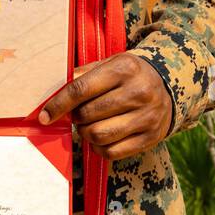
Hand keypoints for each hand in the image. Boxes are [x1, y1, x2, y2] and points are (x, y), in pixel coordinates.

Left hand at [38, 53, 172, 160]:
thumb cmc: (130, 74)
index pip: (81, 89)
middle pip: (88, 115)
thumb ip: (84, 73)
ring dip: (86, 133)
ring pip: (99, 135)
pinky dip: (99, 148)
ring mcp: (147, 116)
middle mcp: (138, 92)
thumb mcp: (111, 62)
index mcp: (124, 69)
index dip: (58, 105)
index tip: (44, 116)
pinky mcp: (151, 137)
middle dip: (76, 118)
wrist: (170, 84)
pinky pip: (112, 152)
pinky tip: (101, 137)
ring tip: (90, 125)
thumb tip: (55, 89)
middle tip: (79, 114)